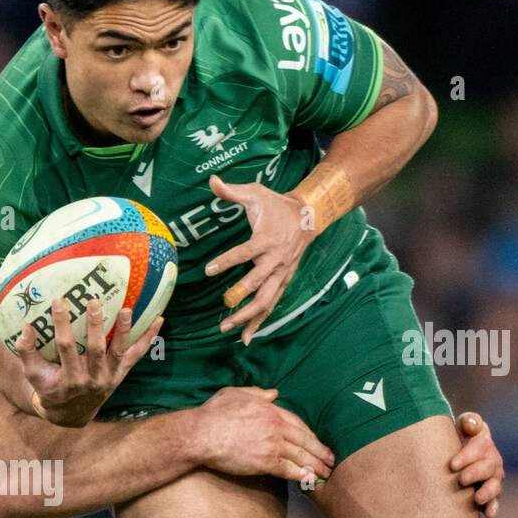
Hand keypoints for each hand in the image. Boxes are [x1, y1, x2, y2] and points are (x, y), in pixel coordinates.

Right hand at [16, 298, 163, 427]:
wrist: (71, 413)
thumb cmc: (49, 387)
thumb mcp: (33, 374)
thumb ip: (26, 351)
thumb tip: (25, 326)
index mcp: (70, 379)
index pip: (66, 347)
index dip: (62, 324)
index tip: (59, 300)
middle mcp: (93, 379)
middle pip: (96, 349)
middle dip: (96, 325)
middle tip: (94, 301)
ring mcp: (110, 376)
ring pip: (119, 352)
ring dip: (124, 330)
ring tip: (127, 309)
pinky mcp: (121, 373)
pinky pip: (137, 355)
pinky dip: (149, 338)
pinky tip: (159, 319)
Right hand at [190, 386, 334, 483]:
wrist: (201, 434)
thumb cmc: (213, 413)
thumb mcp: (235, 393)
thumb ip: (257, 393)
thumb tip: (273, 393)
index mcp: (270, 409)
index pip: (297, 423)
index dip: (309, 434)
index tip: (317, 441)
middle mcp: (276, 427)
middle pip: (305, 440)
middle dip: (320, 451)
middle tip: (331, 460)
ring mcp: (272, 444)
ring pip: (301, 456)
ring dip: (315, 465)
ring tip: (325, 473)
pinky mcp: (266, 462)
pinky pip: (289, 470)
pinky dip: (301, 475)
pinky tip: (309, 480)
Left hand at [206, 174, 315, 344]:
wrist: (309, 216)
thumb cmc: (276, 205)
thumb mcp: (255, 193)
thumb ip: (232, 191)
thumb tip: (212, 180)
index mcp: (266, 240)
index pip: (244, 253)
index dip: (226, 261)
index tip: (208, 270)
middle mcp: (275, 260)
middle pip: (258, 285)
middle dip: (240, 298)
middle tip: (222, 310)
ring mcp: (281, 274)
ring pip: (266, 301)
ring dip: (247, 317)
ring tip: (226, 329)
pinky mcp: (283, 281)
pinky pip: (271, 305)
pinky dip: (259, 321)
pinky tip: (245, 337)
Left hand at [450, 411, 503, 517]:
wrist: (448, 458)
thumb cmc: (452, 439)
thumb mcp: (458, 427)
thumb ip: (467, 422)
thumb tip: (471, 424)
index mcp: (483, 442)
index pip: (480, 445)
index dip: (468, 455)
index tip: (452, 464)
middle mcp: (491, 460)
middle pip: (489, 466)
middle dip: (476, 473)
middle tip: (462, 479)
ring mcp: (492, 478)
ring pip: (495, 485)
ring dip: (488, 492)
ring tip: (477, 498)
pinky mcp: (489, 494)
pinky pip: (495, 501)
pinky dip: (493, 508)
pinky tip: (489, 515)